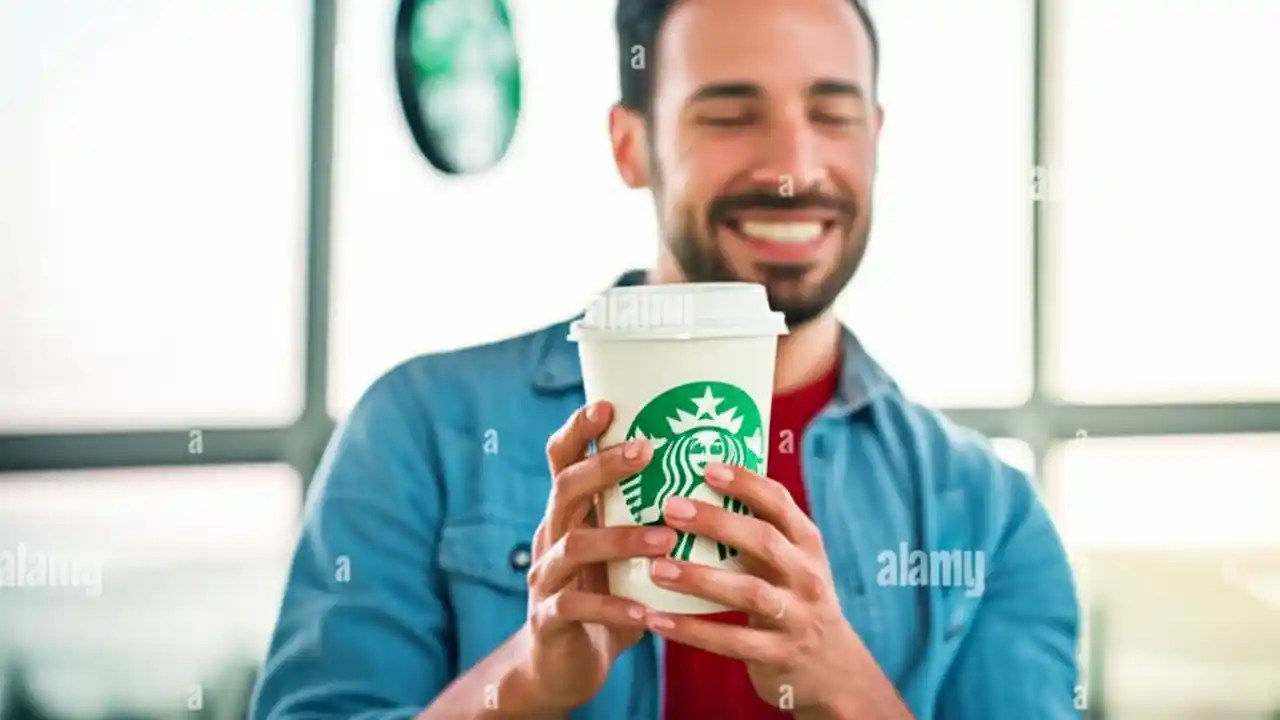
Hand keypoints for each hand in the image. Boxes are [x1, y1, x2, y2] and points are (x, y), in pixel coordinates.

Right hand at [517, 401, 678, 713]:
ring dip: (620, 537)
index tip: (607, 405)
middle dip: (604, 466)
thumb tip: (720, 477)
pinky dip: (612, 607)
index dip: (579, 431)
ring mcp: (546, 579)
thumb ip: (652, 518)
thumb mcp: (625, 553)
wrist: (564, 667)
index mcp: (569, 515)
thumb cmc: (609, 598)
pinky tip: (645, 611)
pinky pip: (575, 607)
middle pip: (565, 489)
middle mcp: (551, 537)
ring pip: (573, 545)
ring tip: (666, 537)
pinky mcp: (549, 621)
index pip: (563, 460)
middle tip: (647, 450)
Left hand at [642, 462, 912, 718]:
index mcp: (806, 544)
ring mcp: (796, 616)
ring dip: (699, 578)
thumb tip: (695, 485)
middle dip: (716, 522)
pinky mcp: (779, 654)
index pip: (779, 503)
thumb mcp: (790, 561)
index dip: (745, 482)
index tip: (706, 466)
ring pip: (748, 592)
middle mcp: (806, 575)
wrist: (832, 669)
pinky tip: (655, 620)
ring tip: (656, 568)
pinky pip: (731, 642)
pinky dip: (691, 631)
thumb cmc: (794, 599)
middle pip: (763, 541)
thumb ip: (756, 531)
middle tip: (670, 509)